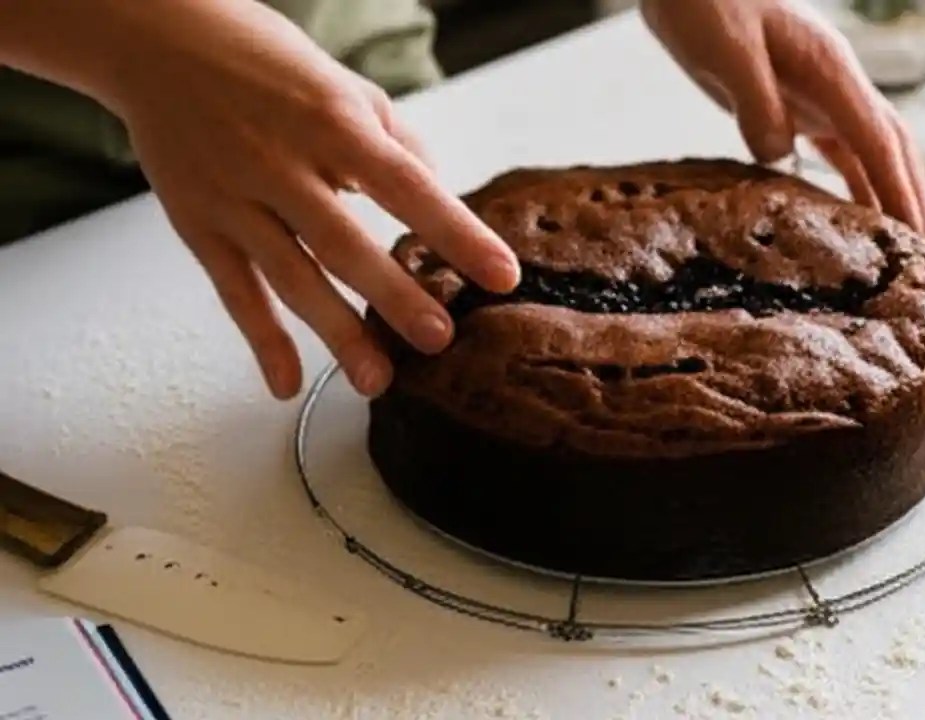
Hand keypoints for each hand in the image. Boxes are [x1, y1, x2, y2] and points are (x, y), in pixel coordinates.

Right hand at [2, 0, 519, 399]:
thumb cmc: (266, 64)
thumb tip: (441, 203)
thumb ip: (397, 147)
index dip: (458, 233)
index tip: (501, 274)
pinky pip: (234, 291)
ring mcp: (236, 198)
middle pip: (346, 243)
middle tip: (438, 340)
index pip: (407, 187)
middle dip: (395, 297)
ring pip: (292, 277)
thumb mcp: (347, 87)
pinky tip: (288, 384)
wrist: (158, 39)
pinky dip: (261, 341)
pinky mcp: (198, 224)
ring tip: (377, 381)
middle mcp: (282, 164)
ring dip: (336, 334)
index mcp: (332, 124)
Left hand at [640, 0, 924, 238]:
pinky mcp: (794, 101)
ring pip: (869, 154)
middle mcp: (836, 83)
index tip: (917, 244)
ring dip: (889, 200)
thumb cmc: (704, 0)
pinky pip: (837, 151)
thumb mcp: (726, 48)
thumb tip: (778, 154)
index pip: (877, 143)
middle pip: (892, 152)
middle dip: (914, 205)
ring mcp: (818, 93)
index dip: (899, 195)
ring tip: (903, 255)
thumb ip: (756, 101)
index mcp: (829, 69)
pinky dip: (854, 186)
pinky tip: (856, 218)